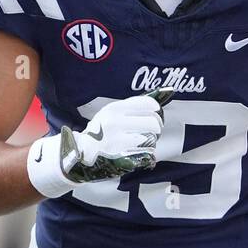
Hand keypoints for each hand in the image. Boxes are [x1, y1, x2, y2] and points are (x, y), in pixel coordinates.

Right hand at [27, 94, 164, 197]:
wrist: (78, 155)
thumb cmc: (101, 132)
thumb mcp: (114, 113)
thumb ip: (137, 104)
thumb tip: (169, 90)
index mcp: (115, 108)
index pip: (150, 104)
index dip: (157, 112)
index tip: (153, 118)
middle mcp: (115, 121)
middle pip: (154, 122)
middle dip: (156, 130)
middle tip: (151, 134)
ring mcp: (116, 140)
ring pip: (151, 139)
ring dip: (151, 144)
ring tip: (142, 145)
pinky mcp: (119, 157)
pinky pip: (146, 155)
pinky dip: (147, 156)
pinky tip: (139, 155)